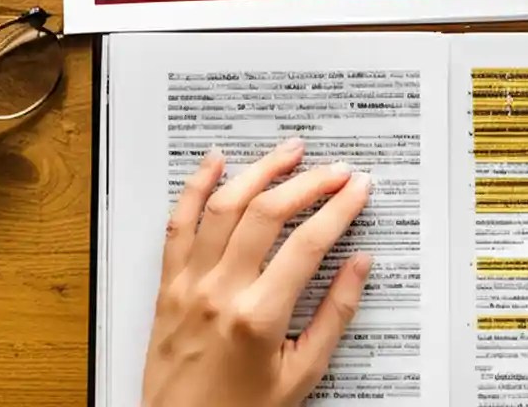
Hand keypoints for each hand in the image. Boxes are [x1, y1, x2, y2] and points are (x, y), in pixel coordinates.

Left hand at [143, 138, 373, 406]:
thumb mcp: (301, 374)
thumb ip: (334, 315)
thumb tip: (360, 264)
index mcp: (259, 317)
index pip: (308, 244)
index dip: (339, 208)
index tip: (359, 188)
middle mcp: (220, 292)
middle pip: (267, 214)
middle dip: (308, 183)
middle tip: (336, 169)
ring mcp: (189, 284)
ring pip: (224, 207)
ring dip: (259, 171)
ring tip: (289, 151)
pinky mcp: (167, 285)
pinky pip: (178, 224)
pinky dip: (196, 188)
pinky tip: (215, 162)